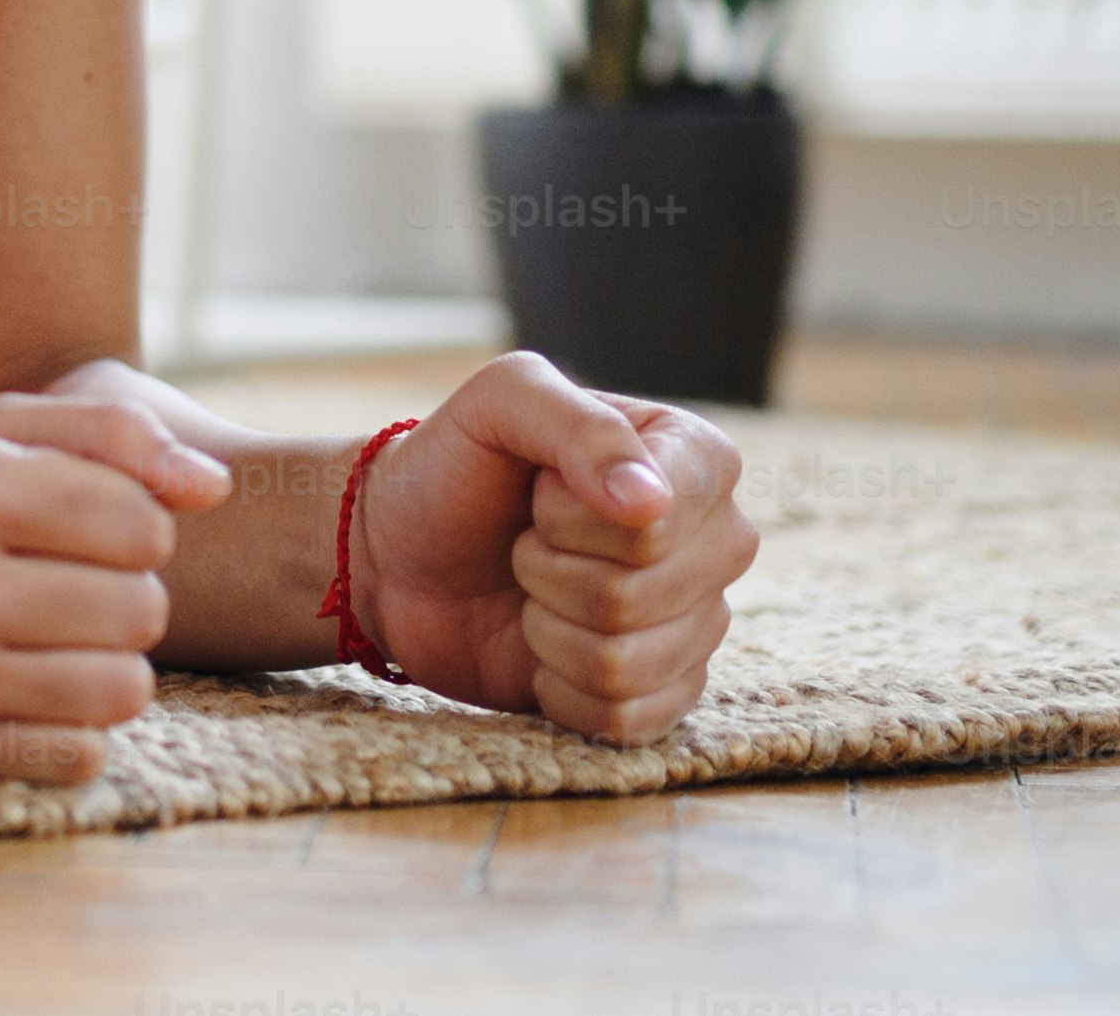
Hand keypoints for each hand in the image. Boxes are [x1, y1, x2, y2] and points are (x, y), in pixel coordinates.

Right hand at [0, 391, 235, 783]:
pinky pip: (77, 758)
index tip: (95, 525)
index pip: (136, 520)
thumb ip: (104, 434)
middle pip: (139, 608)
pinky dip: (77, 728)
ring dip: (114, 665)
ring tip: (68, 639)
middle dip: (127, 593)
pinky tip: (35, 689)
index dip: (139, 522)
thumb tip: (216, 487)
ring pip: (123, 690)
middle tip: (74, 583)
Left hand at [348, 351, 753, 742]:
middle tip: (524, 543)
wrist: (402, 555)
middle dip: (550, 572)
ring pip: (629, 664)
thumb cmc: (456, 466)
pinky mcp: (666, 690)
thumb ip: (576, 425)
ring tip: (531, 591)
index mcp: (697, 457)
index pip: (658, 522)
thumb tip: (652, 503)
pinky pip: (627, 719)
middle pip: (642, 595)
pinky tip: (542, 651)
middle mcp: (717, 540)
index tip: (537, 491)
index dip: (572, 518)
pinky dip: (559, 689)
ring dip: (548, 631)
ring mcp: (698, 621)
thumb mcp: (501, 402)